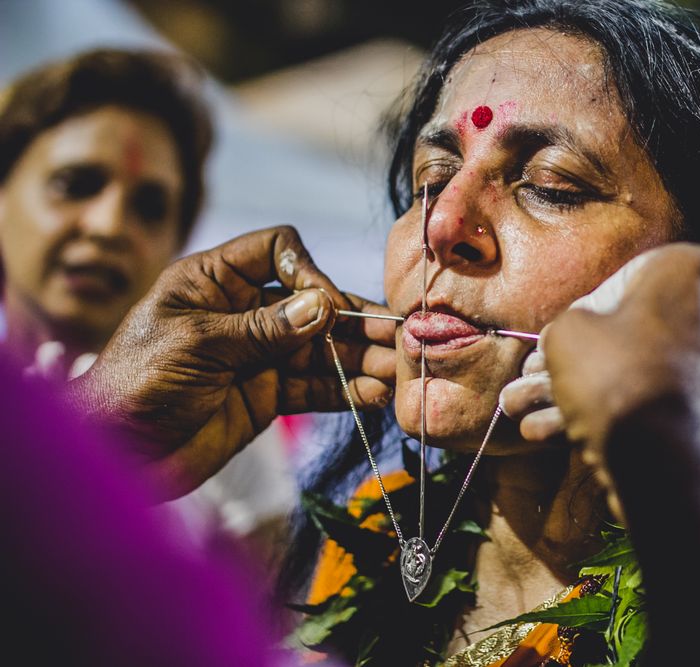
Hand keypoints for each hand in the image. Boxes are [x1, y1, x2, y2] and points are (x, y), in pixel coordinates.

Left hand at [69, 226, 395, 498]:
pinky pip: (315, 387)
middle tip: (398, 337)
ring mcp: (259, 355)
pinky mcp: (268, 395)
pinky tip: (374, 396)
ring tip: (397, 371)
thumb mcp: (197, 346)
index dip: (308, 270)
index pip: (277, 250)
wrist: (116, 457)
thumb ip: (263, 329)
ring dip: (360, 358)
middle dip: (353, 320)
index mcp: (214, 281)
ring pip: (322, 348)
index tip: (324, 305)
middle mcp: (243, 312)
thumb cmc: (134, 386)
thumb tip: (324, 305)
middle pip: (312, 303)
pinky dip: (345, 392)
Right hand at [540, 243, 699, 521]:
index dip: (578, 311)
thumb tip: (569, 338)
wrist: (671, 468)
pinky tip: (554, 437)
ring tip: (524, 416)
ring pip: (635, 373)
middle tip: (528, 381)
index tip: (551, 340)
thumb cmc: (617, 379)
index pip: (623, 280)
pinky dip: (611, 414)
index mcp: (694, 271)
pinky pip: (657, 403)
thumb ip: (566, 324)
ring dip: (575, 394)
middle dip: (569, 361)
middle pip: (627, 333)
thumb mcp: (566, 334)